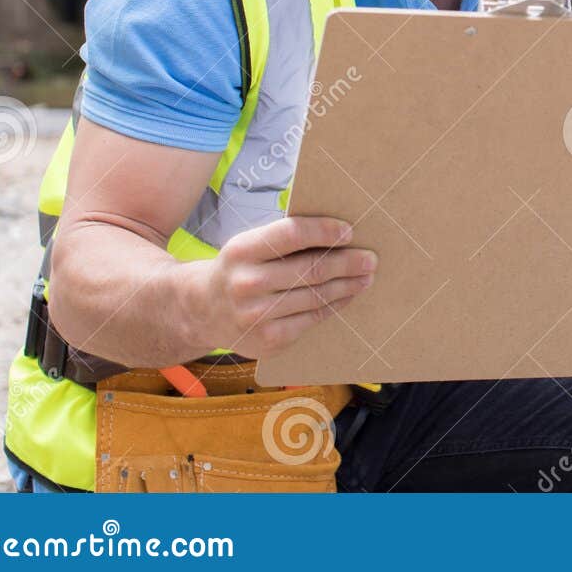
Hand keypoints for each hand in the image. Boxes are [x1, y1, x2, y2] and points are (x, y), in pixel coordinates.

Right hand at [187, 216, 376, 357]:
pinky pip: (312, 320)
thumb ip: (284, 239)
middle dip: (347, 263)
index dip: (324, 231)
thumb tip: (339, 232)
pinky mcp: (268, 340)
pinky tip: (347, 296)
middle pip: (310, 270)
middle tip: (371, 258)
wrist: (201, 311)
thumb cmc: (239, 269)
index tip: (350, 231)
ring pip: (316, 297)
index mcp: (242, 251)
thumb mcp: (249, 246)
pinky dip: (334, 305)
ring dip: (348, 285)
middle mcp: (246, 284)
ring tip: (366, 276)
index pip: (291, 234)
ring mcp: (256, 316)